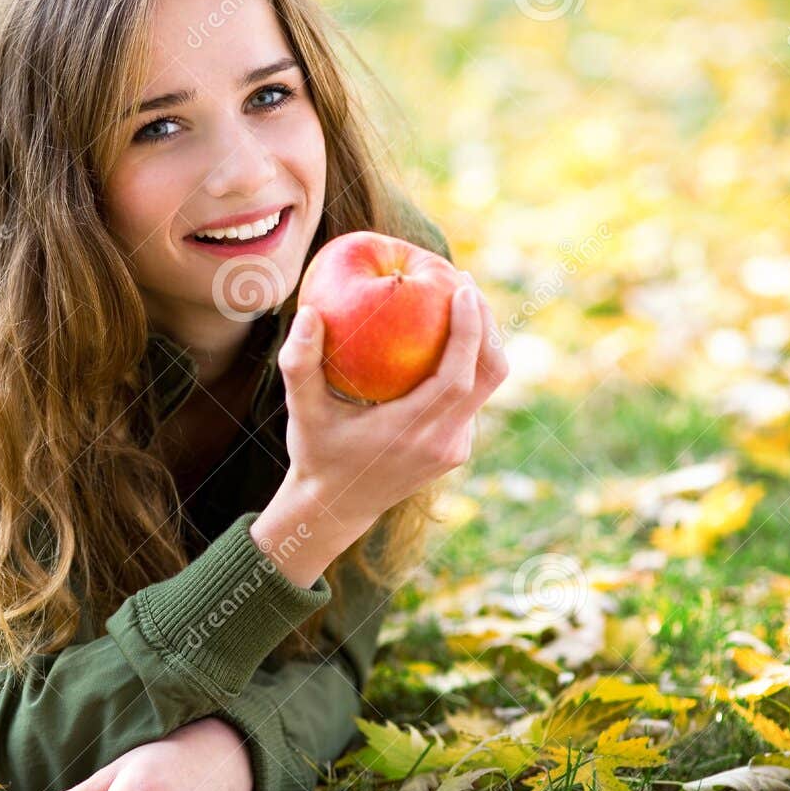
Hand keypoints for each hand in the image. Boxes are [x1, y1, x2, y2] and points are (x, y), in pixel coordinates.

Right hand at [270, 273, 508, 556]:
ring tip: (460, 300)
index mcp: (409, 433)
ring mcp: (454, 448)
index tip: (463, 288)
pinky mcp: (456, 447)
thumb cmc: (316, 453)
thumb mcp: (302, 412)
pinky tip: (447, 336)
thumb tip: (309, 312)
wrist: (336, 507)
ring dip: (481, 341)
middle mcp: (441, 443)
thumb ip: (299, 364)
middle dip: (486, 324)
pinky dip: (469, 362)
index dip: (469, 331)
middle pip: (489, 375)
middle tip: (464, 283)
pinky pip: (474, 397)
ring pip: (488, 386)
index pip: (457, 378)